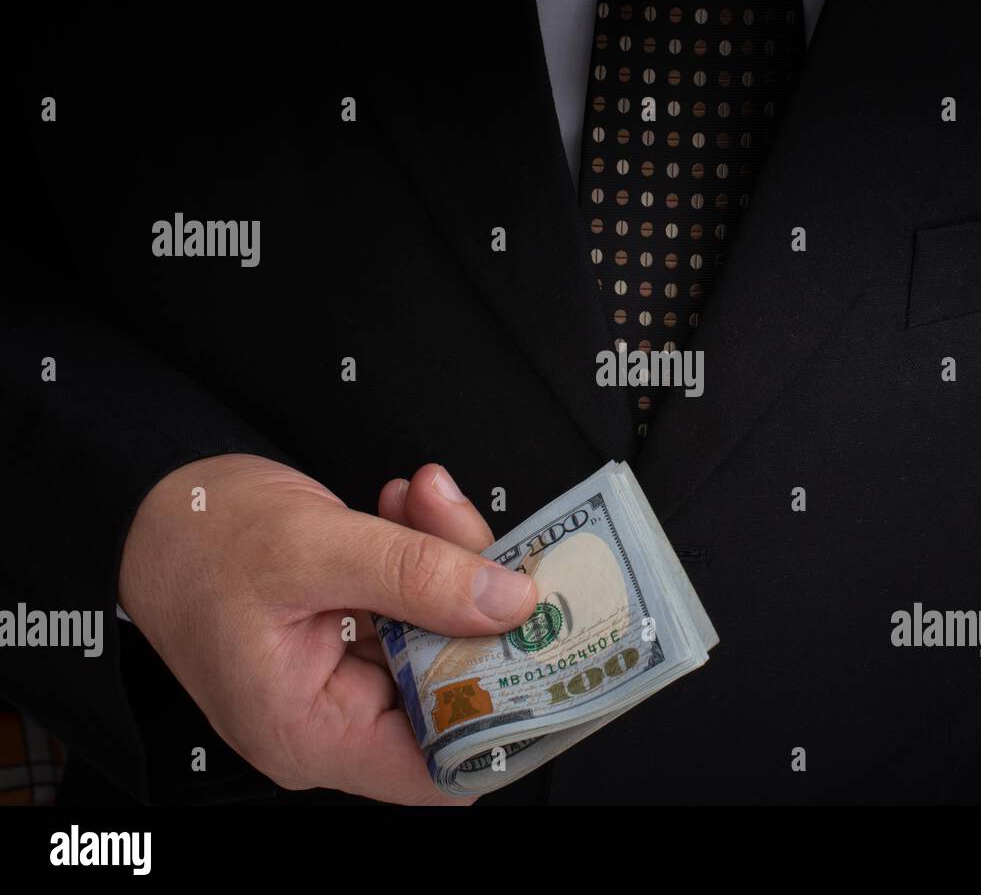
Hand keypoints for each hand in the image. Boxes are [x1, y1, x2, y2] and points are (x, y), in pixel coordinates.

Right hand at [118, 454, 533, 804]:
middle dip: (477, 604)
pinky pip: (416, 601)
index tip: (549, 651)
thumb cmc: (197, 537)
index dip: (506, 714)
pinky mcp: (354, 630)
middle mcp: (334, 716)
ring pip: (441, 631)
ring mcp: (346, 673)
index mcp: (312, 731)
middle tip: (480, 538)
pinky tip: (409, 506)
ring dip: (449, 560)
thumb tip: (512, 601)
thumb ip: (418, 575)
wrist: (148, 501)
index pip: (441, 762)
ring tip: (426, 501)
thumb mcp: (312, 547)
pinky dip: (424, 551)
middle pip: (452, 683)